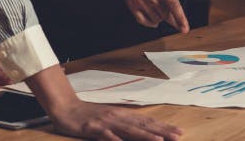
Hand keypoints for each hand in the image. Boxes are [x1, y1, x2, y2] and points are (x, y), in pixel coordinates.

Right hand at [26, 65, 181, 139]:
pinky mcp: (92, 128)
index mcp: (123, 115)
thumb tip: (144, 129)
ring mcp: (105, 122)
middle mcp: (117, 116)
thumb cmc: (89, 115)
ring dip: (144, 136)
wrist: (66, 107)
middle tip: (177, 136)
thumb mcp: (110, 118)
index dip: (163, 127)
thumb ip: (125, 124)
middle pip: (142, 125)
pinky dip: (114, 139)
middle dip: (161, 132)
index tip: (178, 132)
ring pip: (128, 130)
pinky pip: (105, 135)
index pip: (147, 121)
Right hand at [116, 0, 198, 32]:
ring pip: (156, 18)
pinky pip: (142, 20)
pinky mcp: (133, 4)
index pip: (174, 6)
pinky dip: (149, 23)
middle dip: (174, 20)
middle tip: (178, 21)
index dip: (181, 19)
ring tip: (166, 15)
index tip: (185, 28)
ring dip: (163, 19)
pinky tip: (154, 22)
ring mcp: (141, 2)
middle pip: (166, 15)